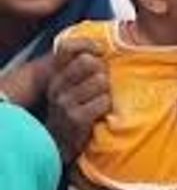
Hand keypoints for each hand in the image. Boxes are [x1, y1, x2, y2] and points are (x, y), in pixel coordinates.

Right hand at [45, 38, 110, 162]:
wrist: (59, 144)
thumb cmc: (71, 112)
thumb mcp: (68, 89)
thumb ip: (79, 70)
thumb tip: (103, 49)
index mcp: (55, 76)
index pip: (67, 48)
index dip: (88, 45)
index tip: (101, 52)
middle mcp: (58, 87)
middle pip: (89, 62)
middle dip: (103, 70)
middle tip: (105, 83)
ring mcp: (66, 103)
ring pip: (100, 81)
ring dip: (107, 91)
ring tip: (102, 100)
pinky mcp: (77, 118)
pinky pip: (104, 102)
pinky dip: (108, 107)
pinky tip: (102, 113)